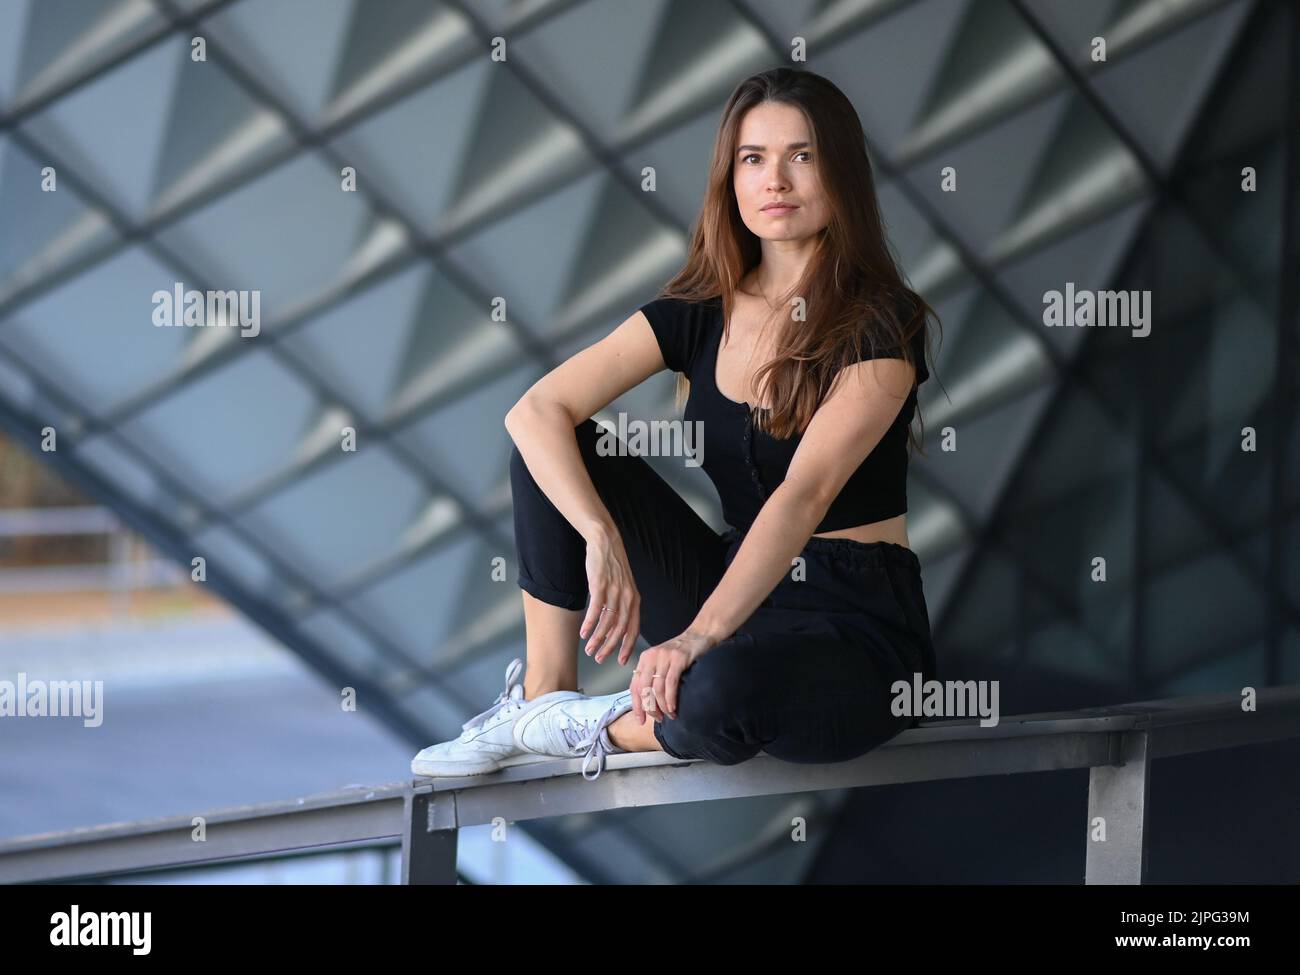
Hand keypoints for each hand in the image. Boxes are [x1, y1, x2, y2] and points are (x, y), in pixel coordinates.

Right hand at [579, 526, 640, 664]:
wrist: (605, 542)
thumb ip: (621, 605)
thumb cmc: (612, 566)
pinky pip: (595, 610)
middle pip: (620, 629)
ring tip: (589, 649)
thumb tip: (615, 627)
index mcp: (635, 599)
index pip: (634, 628)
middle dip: (610, 647)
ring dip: (597, 639)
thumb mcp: (624, 586)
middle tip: (600, 659)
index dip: (628, 646)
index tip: (622, 660)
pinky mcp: (600, 585)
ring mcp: (614, 591)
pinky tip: (583, 633)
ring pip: (607, 622)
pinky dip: (590, 624)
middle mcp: (627, 597)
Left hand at [630, 629, 719, 723]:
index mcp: (645, 659)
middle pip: (643, 689)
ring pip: (657, 688)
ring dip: (662, 706)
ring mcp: (665, 657)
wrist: (700, 635)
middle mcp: (652, 656)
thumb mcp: (663, 662)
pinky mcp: (678, 658)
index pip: (634, 686)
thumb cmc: (682, 653)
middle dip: (649, 708)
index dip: (636, 705)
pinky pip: (670, 683)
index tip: (640, 720)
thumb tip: (648, 704)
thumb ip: (654, 677)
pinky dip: (670, 699)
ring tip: (668, 715)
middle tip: (658, 719)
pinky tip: (673, 708)